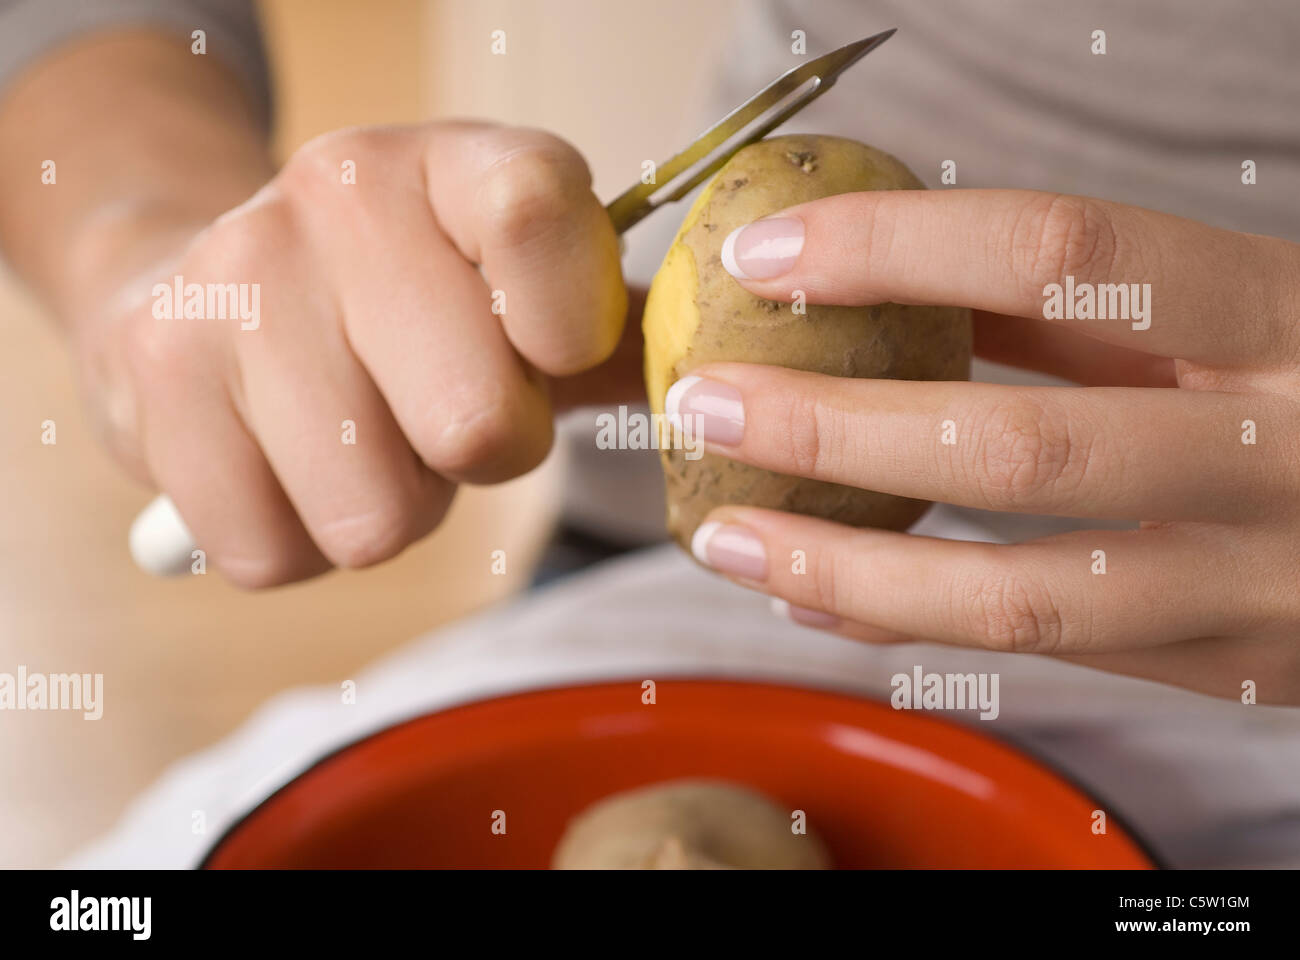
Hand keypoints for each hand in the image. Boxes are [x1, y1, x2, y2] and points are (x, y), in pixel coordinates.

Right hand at [86, 121, 627, 586]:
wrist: (205, 284)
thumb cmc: (399, 304)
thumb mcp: (509, 284)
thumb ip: (604, 334)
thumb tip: (705, 386)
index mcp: (459, 164)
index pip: (539, 216)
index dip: (568, 329)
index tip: (548, 357)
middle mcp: (342, 196)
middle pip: (475, 427)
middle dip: (475, 459)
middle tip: (436, 415)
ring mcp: (239, 281)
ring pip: (375, 518)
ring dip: (386, 508)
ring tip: (358, 437)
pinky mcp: (158, 374)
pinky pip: (275, 553)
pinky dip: (295, 539)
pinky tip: (283, 463)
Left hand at [674, 189, 1299, 702]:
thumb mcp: (1231, 307)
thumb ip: (1081, 306)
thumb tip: (883, 286)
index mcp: (1286, 318)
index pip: (1063, 254)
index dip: (895, 247)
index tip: (767, 253)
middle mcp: (1282, 456)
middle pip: (1018, 444)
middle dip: (832, 425)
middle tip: (707, 400)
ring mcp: (1257, 585)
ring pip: (1016, 592)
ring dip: (844, 564)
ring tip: (725, 533)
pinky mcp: (1230, 669)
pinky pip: (1038, 653)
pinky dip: (906, 622)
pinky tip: (813, 592)